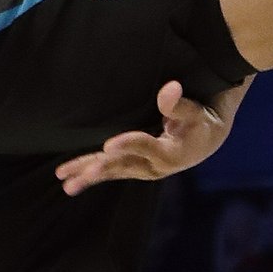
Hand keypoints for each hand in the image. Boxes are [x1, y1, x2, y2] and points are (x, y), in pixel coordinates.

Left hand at [55, 80, 230, 194]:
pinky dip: (92, 174)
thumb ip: (180, 104)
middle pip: (125, 166)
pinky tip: (71, 179)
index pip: (146, 146)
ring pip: (113, 172)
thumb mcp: (196, 112)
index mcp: (171, 152)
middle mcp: (155, 167)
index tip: (109, 144)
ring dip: (89, 176)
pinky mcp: (135, 168)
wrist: (206, 141)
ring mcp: (143, 169)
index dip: (129, 144)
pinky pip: (112, 172)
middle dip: (102, 169)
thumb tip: (170, 87)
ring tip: (66, 184)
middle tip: (83, 174)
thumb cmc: (201, 122)